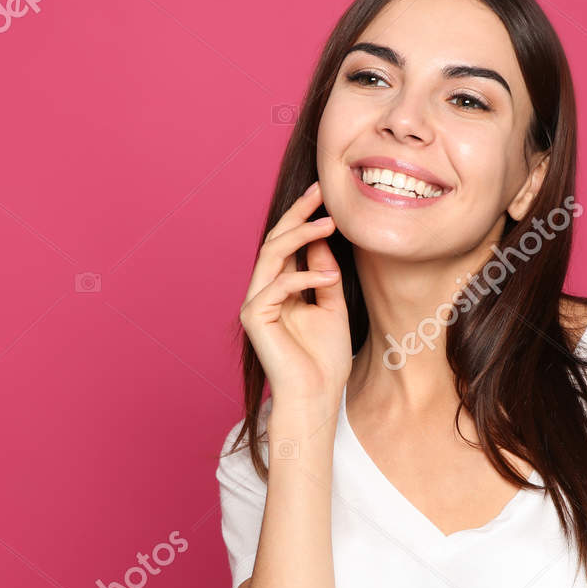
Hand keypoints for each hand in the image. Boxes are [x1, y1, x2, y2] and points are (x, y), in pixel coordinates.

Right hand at [239, 182, 350, 403]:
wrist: (316, 396)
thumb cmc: (325, 359)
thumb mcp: (333, 306)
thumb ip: (325, 273)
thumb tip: (323, 237)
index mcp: (280, 287)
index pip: (288, 243)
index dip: (303, 216)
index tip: (325, 195)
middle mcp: (263, 290)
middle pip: (275, 239)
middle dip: (298, 212)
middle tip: (322, 191)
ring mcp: (255, 302)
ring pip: (271, 254)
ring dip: (301, 235)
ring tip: (330, 224)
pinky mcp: (253, 317)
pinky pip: (277, 286)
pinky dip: (305, 278)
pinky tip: (330, 278)